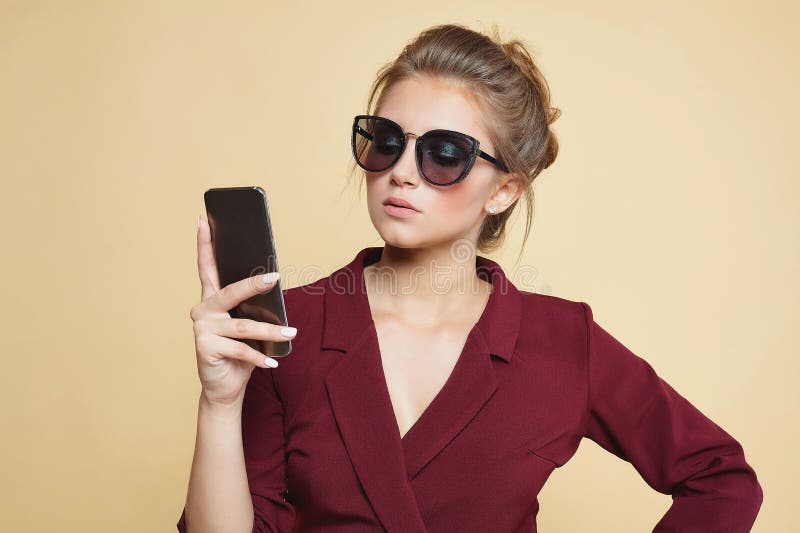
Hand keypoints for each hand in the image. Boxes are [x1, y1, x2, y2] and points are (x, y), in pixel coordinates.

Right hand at [189, 215, 296, 405]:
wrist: (224, 387)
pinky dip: (260, 357)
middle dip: (254, 284)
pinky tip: (273, 362)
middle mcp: (202, 310)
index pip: (207, 267)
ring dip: (270, 331)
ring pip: (243, 326)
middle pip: (231, 292)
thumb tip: (271, 287)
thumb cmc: (238, 352)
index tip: (204, 220)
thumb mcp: (246, 326)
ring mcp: (202, 329)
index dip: (205, 243)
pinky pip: (240, 350)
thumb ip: (251, 308)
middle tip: (274, 277)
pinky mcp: (205, 348)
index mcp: (211, 299)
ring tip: (291, 332)